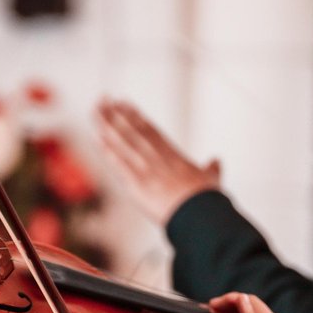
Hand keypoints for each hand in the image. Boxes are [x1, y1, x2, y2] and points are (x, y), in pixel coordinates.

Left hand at [96, 99, 219, 225]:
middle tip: (103, 99)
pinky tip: (97, 139)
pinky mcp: (137, 184)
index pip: (149, 129)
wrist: (199, 213)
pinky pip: (119, 164)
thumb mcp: (210, 179)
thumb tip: (217, 161)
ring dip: (107, 125)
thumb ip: (211, 168)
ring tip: (95, 111)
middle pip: (132, 130)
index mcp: (172, 154)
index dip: (134, 116)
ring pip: (123, 142)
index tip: (123, 103)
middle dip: (116, 114)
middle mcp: (157, 157)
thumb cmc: (205, 198)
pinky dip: (107, 151)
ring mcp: (146, 169)